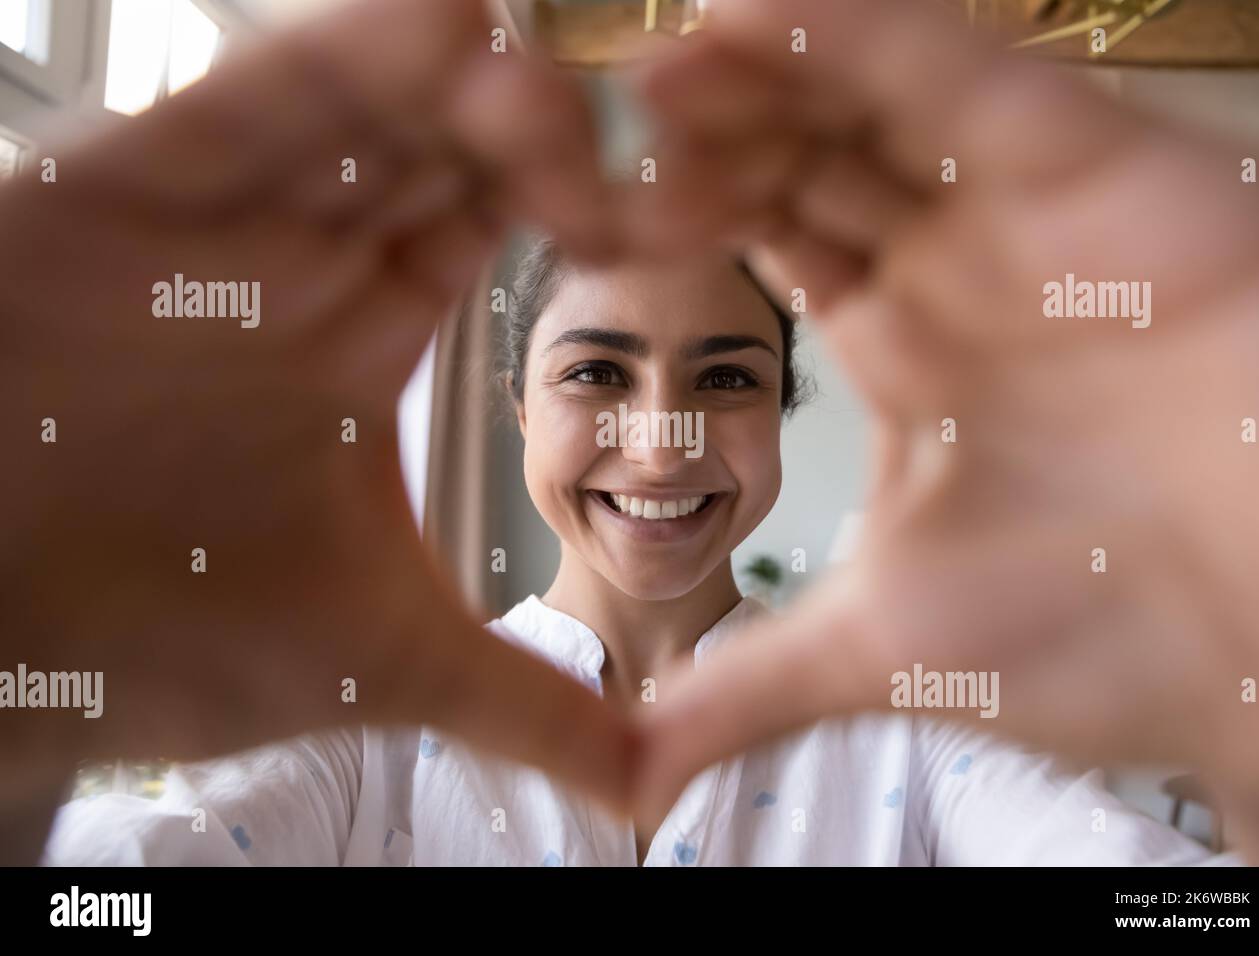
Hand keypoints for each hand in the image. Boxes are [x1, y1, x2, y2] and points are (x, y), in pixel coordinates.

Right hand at [0, 0, 635, 827]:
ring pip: (356, 105)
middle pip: (443, 144)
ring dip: (459, 82)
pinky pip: (240, 104)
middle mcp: (294, 257)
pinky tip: (433, 24)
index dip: (596, 204)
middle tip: (636, 135)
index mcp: (359, 332)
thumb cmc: (166, 638)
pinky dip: (332, 59)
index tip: (683, 213)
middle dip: (541, 130)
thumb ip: (522, 706)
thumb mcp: (379, 663)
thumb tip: (651, 791)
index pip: (499, 224)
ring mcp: (213, 218)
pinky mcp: (118, 194)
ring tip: (546, 82)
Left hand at [628, 0, 1258, 859]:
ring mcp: (1025, 208)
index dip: (681, 220)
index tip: (582, 215)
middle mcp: (960, 263)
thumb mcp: (881, 650)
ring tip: (653, 66)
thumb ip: (744, 689)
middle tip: (594, 131)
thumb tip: (626, 775)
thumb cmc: (1107, 636)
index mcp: (907, 345)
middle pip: (806, 155)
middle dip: (706, 137)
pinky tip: (753, 14)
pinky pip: (961, 75)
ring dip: (758, 74)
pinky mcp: (1097, 166)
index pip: (771, 244)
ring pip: (869, 99)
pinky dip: (861, 36)